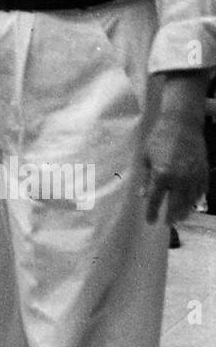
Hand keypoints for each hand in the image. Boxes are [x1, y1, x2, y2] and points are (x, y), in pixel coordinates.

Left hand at [140, 101, 208, 224]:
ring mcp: (193, 176)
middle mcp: (179, 179)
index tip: (151, 221)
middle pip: (176, 205)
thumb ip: (145, 178)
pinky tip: (193, 203)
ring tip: (180, 217)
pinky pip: (201, 191)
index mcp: (161, 175)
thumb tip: (143, 195)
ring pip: (190, 201)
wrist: (182, 124)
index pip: (156, 200)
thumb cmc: (159, 138)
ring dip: (185, 211)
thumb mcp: (146, 157)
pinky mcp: (203, 172)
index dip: (152, 213)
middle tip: (168, 223)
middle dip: (171, 216)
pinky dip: (197, 199)